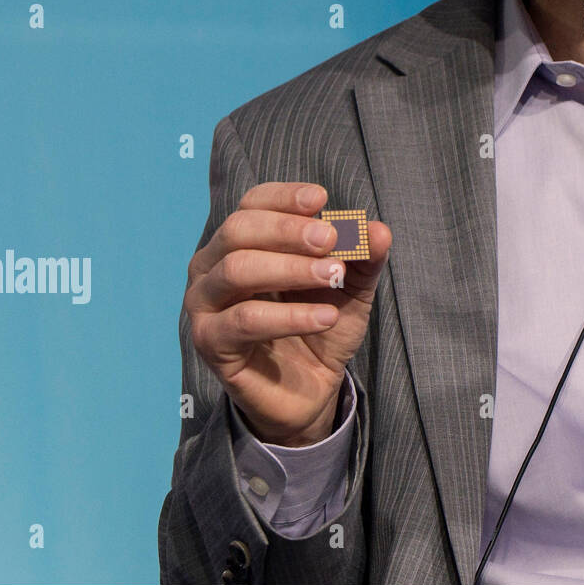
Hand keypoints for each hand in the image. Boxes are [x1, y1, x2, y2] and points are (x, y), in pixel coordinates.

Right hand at [185, 182, 390, 445]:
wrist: (311, 386)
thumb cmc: (320, 320)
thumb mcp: (352, 284)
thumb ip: (363, 255)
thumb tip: (379, 230)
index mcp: (241, 240)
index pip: (252, 203)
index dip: (284, 197)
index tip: (321, 199)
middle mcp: (212, 265)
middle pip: (239, 229)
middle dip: (288, 230)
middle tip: (331, 240)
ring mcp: (204, 304)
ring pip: (237, 270)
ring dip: (291, 268)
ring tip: (334, 276)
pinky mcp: (210, 342)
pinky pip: (245, 320)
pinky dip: (290, 316)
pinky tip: (326, 318)